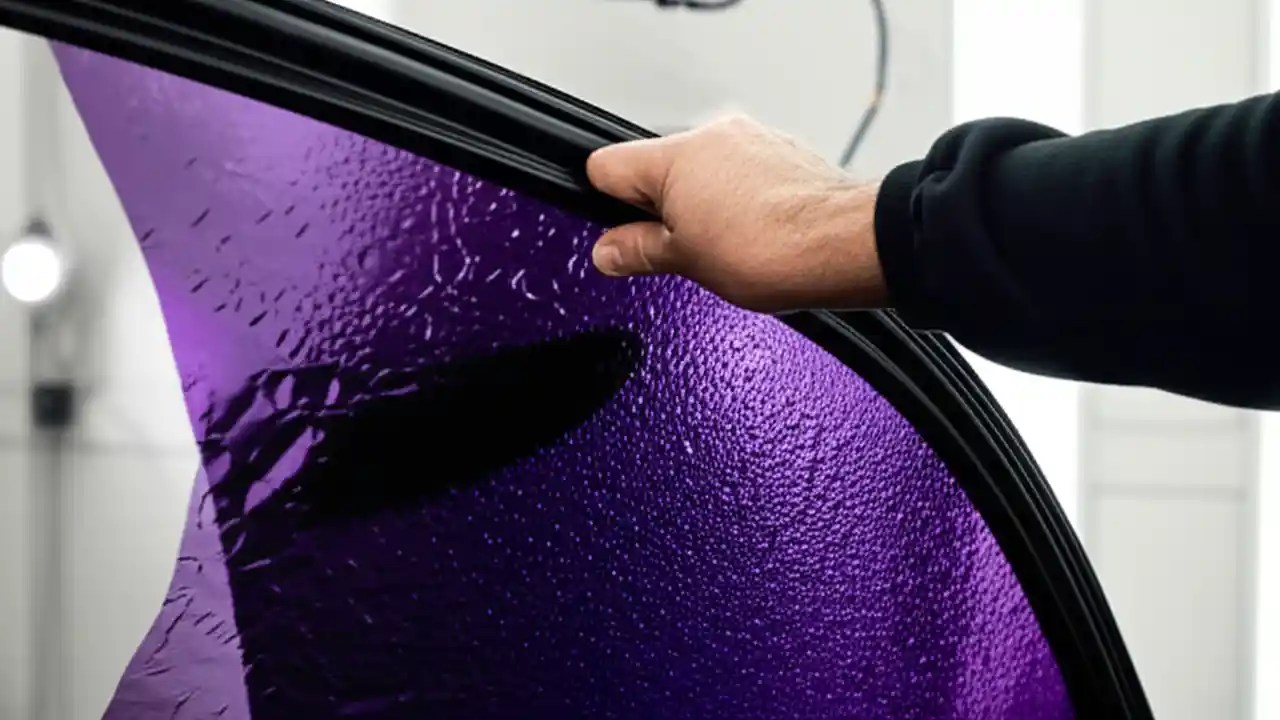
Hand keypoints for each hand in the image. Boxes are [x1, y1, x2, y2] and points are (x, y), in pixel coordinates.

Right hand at [586, 115, 887, 312]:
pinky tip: (755, 234)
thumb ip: (637, 251)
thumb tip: (608, 251)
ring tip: (725, 246)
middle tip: (680, 251)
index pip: (606, 165)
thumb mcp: (686, 262)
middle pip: (657, 168)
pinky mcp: (782, 151)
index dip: (606, 204)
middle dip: (660, 209)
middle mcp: (712, 136)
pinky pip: (741, 172)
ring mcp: (750, 139)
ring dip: (703, 204)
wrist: (844, 246)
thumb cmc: (775, 249)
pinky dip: (740, 200)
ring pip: (702, 171)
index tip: (622, 234)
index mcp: (675, 156)